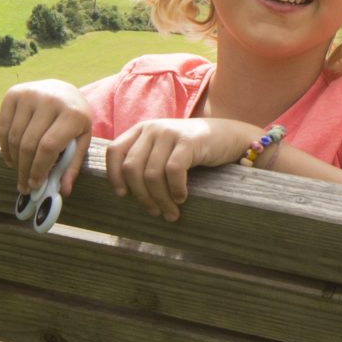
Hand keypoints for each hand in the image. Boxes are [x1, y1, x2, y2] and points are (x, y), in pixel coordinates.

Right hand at [0, 80, 91, 198]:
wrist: (63, 90)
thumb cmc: (74, 120)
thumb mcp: (81, 140)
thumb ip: (72, 165)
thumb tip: (63, 191)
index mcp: (72, 113)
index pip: (48, 147)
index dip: (39, 169)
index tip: (35, 185)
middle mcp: (50, 100)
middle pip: (29, 144)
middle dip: (24, 169)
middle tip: (23, 185)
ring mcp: (30, 94)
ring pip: (14, 136)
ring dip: (14, 159)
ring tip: (18, 171)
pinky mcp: (13, 93)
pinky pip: (3, 126)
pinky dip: (4, 146)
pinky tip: (11, 157)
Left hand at [104, 116, 259, 221]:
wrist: (228, 136)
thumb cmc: (192, 150)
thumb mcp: (164, 150)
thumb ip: (145, 161)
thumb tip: (126, 194)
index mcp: (141, 130)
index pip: (114, 151)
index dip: (114, 175)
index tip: (123, 195)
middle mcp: (152, 128)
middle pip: (131, 168)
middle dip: (141, 196)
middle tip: (154, 212)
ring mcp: (170, 133)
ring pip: (152, 174)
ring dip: (160, 199)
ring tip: (171, 213)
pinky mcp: (188, 141)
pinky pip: (173, 171)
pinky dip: (175, 190)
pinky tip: (182, 198)